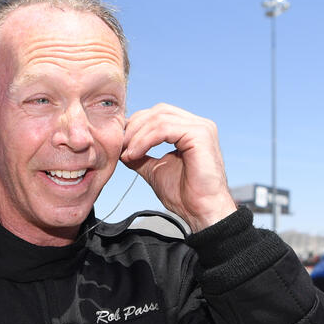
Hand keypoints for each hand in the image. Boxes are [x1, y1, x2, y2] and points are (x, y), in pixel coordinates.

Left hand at [120, 103, 236, 231]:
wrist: (201, 211)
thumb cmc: (185, 196)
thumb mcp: (156, 170)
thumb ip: (142, 157)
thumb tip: (123, 149)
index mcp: (189, 130)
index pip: (158, 114)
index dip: (136, 126)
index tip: (121, 145)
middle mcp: (198, 125)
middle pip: (158, 111)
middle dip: (135, 128)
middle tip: (121, 147)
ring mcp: (201, 128)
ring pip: (159, 118)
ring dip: (137, 135)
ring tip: (128, 154)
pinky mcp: (199, 135)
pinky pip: (164, 129)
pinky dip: (145, 140)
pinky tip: (135, 154)